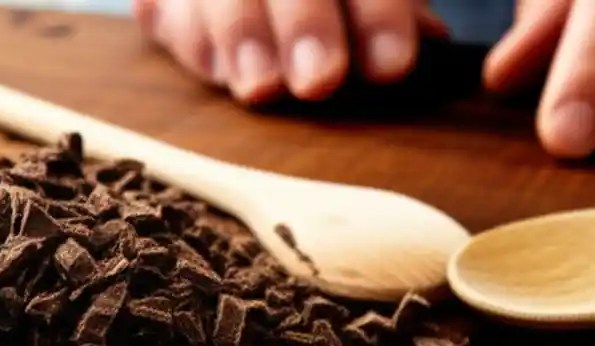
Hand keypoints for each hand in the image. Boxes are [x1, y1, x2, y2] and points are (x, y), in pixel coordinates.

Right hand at [133, 0, 448, 103]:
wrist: (261, 3)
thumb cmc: (334, 5)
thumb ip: (393, 14)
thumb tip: (431, 41)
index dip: (377, 14)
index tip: (391, 68)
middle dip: (303, 20)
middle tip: (320, 81)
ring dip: (241, 33)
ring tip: (262, 88)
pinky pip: (164, 9)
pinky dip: (189, 38)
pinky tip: (218, 74)